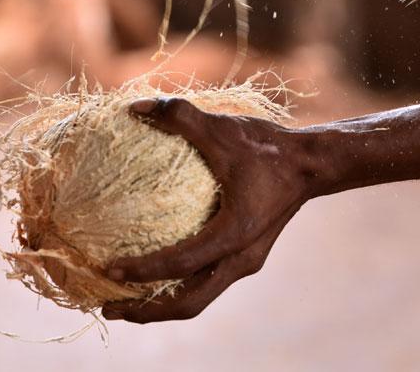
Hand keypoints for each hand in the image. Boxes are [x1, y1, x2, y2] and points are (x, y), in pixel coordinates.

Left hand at [101, 97, 318, 322]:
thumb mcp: (224, 129)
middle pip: (188, 304)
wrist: (312, 164)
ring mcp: (246, 261)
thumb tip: (136, 106)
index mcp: (235, 234)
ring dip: (161, 306)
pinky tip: (154, 273)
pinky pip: (206, 283)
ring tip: (124, 302)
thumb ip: (181, 116)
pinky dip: (177, 288)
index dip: (142, 271)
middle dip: (147, 312)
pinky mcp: (246, 257)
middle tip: (108, 308)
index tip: (108, 270)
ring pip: (198, 299)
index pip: (181, 265)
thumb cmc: (268, 147)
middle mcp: (241, 259)